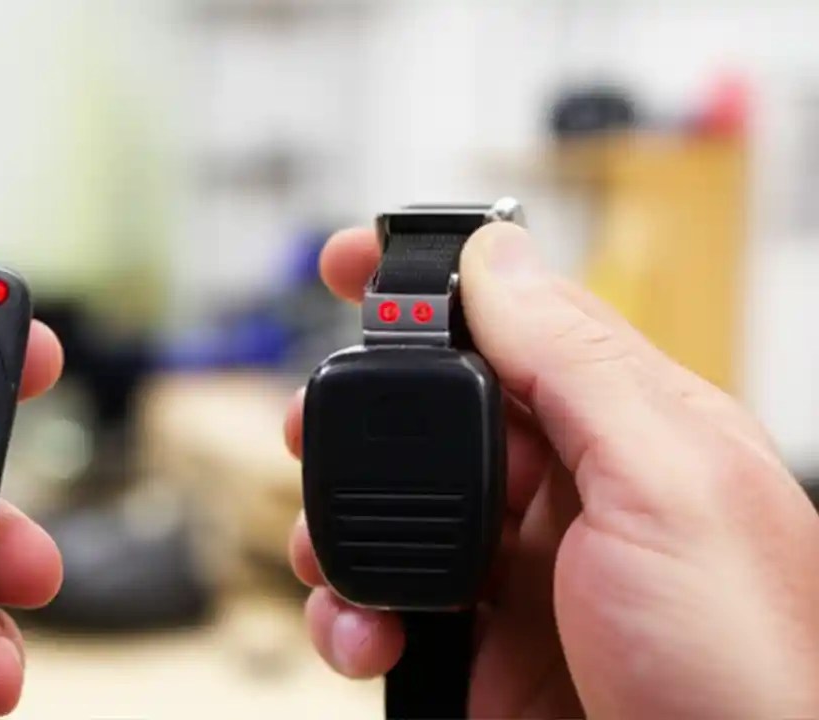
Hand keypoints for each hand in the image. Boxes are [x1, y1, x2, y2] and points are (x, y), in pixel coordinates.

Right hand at [285, 223, 818, 716]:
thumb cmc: (755, 671)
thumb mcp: (669, 488)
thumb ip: (577, 366)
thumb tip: (498, 258)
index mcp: (626, 427)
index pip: (512, 318)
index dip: (428, 281)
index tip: (348, 259)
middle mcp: (567, 491)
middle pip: (431, 412)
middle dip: (356, 414)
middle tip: (309, 423)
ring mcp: (518, 573)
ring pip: (391, 510)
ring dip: (339, 527)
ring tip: (331, 555)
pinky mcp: (480, 649)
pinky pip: (384, 604)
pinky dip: (350, 615)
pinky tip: (367, 635)